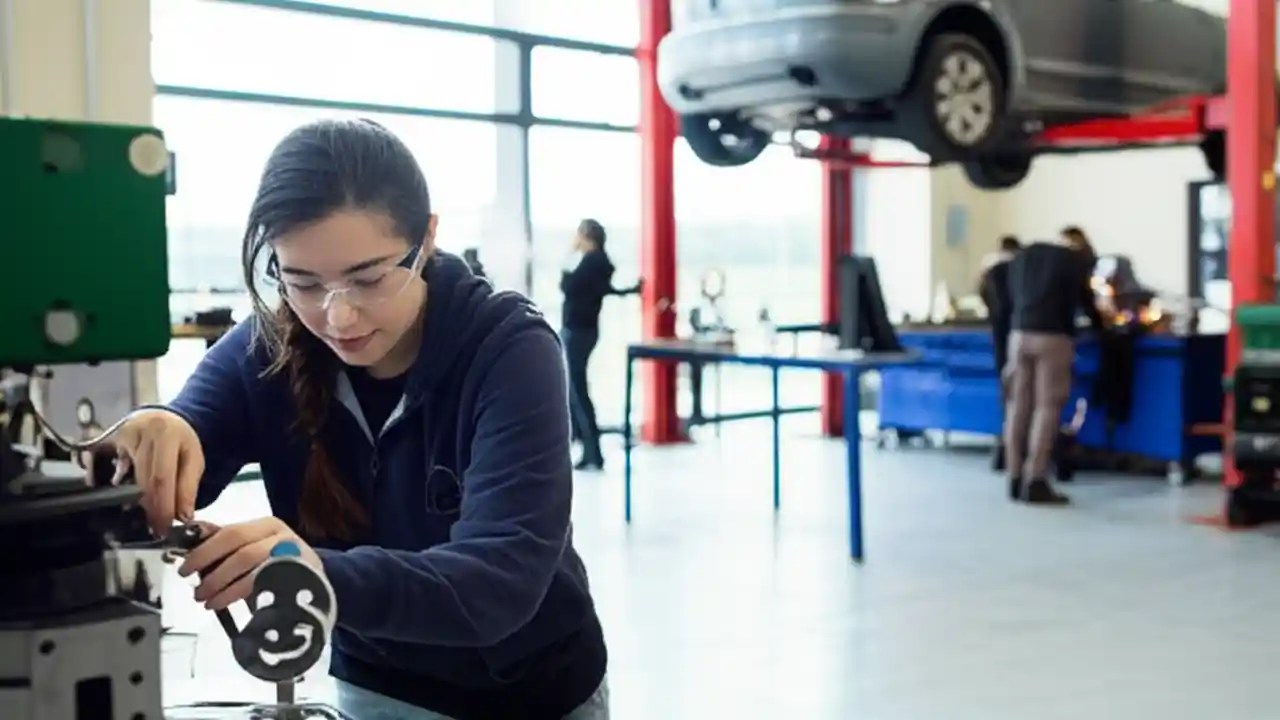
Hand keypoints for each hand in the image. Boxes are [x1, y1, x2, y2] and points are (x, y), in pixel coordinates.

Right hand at [107, 409, 203, 535]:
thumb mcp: (193, 458)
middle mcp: (139, 431)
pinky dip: (105, 484)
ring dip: (131, 501)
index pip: (161, 477)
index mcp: (166, 434)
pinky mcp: (103, 440)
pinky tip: (115, 497)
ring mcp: (117, 436)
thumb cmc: (180, 440)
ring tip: (142, 517)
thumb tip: (183, 516)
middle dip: (149, 508)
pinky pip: (98, 466)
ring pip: (122, 478)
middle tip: (155, 527)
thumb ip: (188, 487)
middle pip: (141, 479)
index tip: (164, 526)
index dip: (162, 505)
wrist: (162, 418)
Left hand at [179, 517, 322, 610]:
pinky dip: (235, 594)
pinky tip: (221, 603)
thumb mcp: (253, 550)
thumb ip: (225, 546)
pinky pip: (261, 583)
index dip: (204, 550)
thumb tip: (188, 545)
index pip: (231, 532)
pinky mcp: (296, 575)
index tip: (184, 567)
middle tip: (195, 588)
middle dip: (212, 569)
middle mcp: (281, 535)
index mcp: (266, 525)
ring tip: (205, 599)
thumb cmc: (277, 565)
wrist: (317, 581)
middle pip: (240, 547)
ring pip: (250, 564)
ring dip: (221, 585)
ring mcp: (291, 554)